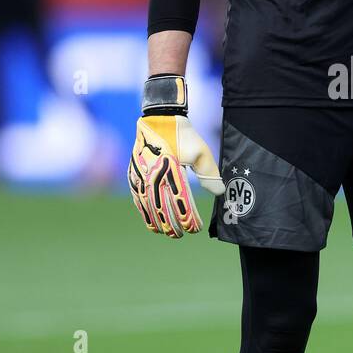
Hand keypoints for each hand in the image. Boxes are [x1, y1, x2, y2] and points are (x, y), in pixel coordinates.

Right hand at [128, 113, 224, 236]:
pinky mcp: (133, 173)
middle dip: (173, 225)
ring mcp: (141, 175)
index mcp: (171, 170)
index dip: (187, 219)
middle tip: (182, 234)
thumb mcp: (200, 150)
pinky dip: (144, 211)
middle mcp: (154, 175)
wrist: (158, 118)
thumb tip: (218, 192)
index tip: (195, 228)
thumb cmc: (183, 134)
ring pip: (148, 206)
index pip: (180, 203)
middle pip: (162, 209)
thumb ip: (209, 173)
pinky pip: (137, 198)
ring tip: (166, 233)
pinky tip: (150, 220)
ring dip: (157, 222)